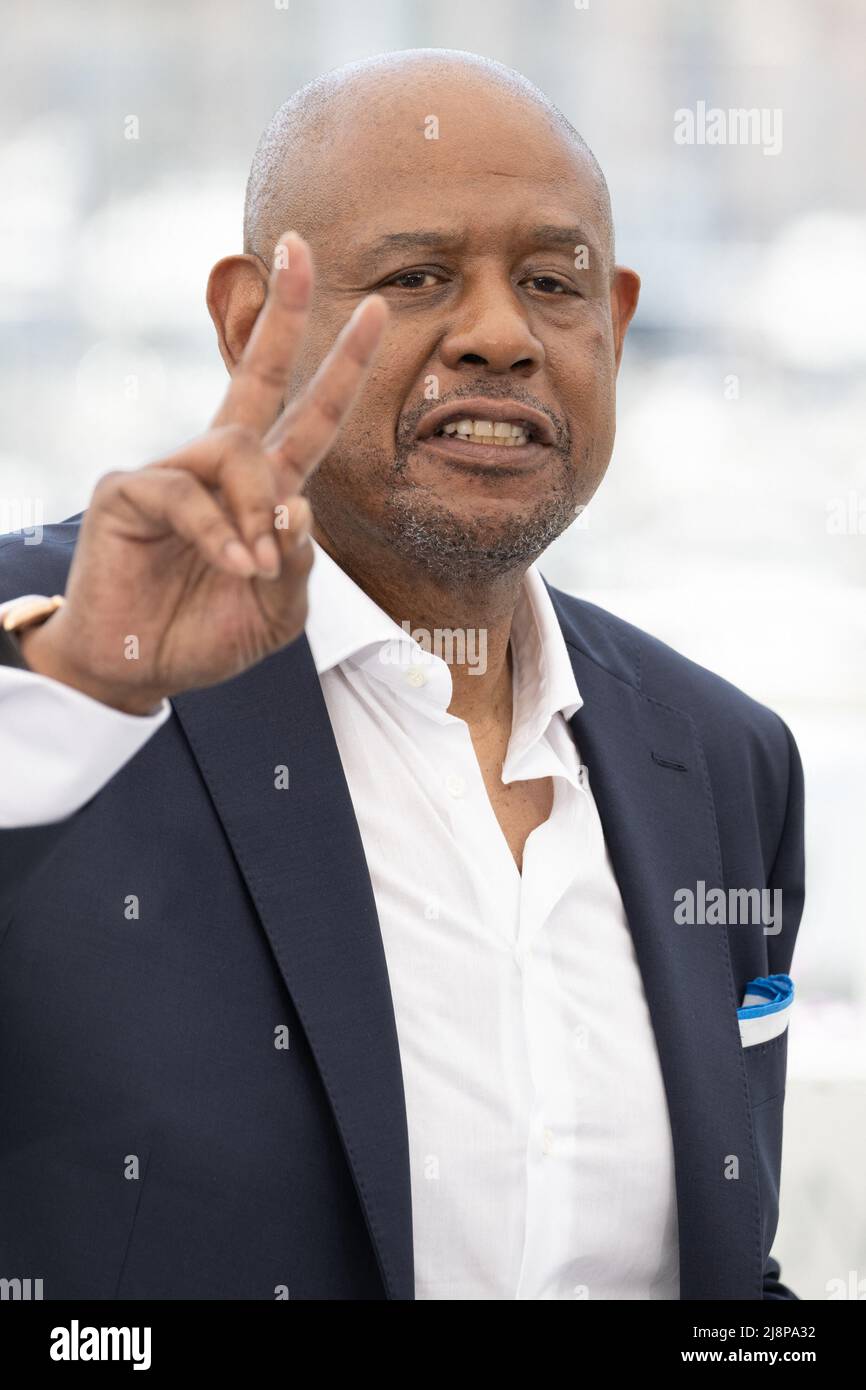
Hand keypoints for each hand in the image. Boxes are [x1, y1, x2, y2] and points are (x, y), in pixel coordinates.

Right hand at [20, 232, 387, 714]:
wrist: (136, 668)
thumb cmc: (206, 634)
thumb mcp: (279, 609)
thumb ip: (300, 562)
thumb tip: (298, 503)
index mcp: (262, 489)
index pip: (309, 417)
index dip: (341, 367)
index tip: (372, 311)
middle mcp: (219, 467)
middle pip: (257, 376)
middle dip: (282, 314)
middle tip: (300, 247)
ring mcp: (172, 472)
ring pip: (237, 450)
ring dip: (257, 507)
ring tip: (252, 564)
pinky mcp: (129, 490)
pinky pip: (189, 494)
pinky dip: (218, 533)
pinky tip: (230, 563)